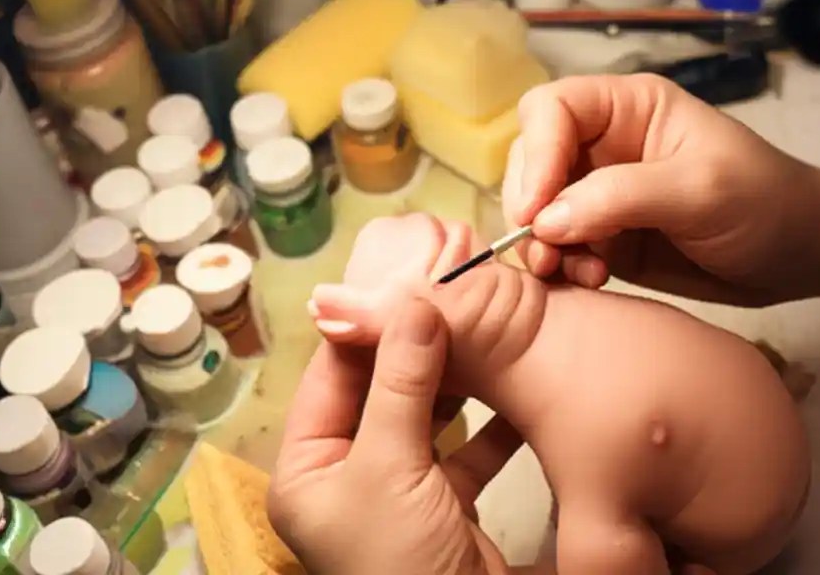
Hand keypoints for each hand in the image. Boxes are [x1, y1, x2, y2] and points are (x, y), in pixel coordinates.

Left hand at [270, 299, 521, 574]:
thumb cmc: (401, 567)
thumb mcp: (390, 468)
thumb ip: (401, 382)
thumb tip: (414, 300)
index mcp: (306, 469)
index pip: (332, 375)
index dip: (368, 325)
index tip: (408, 275)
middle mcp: (346, 476)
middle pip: (378, 391)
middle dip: (416, 346)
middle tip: (455, 294)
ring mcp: (398, 491)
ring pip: (425, 415)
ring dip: (455, 377)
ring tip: (484, 327)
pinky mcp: (447, 507)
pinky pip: (466, 450)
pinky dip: (490, 421)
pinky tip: (512, 383)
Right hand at [505, 75, 819, 304]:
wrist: (803, 257)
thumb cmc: (766, 203)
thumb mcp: (701, 189)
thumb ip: (622, 198)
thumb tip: (547, 221)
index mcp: (628, 109)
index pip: (552, 110)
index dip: (535, 153)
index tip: (538, 208)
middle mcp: (604, 146)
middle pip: (531, 161)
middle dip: (530, 205)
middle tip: (546, 251)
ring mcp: (599, 195)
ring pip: (537, 210)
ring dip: (542, 244)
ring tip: (573, 273)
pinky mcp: (604, 239)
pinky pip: (558, 249)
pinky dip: (560, 268)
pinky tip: (590, 281)